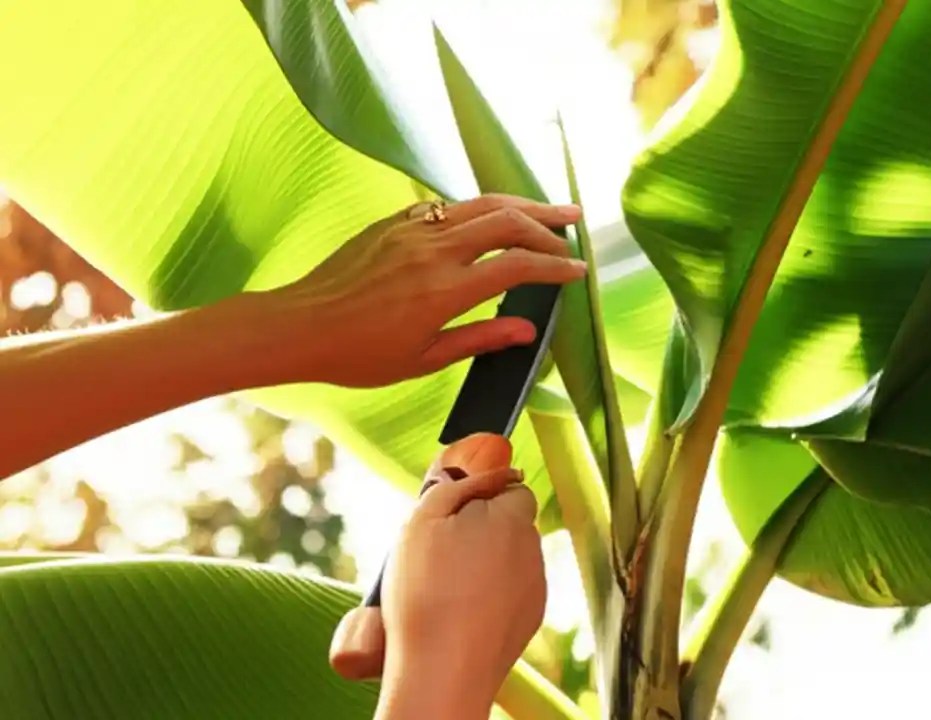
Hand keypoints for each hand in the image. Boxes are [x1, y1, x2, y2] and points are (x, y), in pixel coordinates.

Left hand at [267, 194, 584, 387]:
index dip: (554, 266)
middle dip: (547, 224)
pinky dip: (480, 207)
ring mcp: (411, 230)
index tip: (578, 272)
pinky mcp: (394, 223)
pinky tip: (495, 216)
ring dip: (521, 205)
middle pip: (506, 221)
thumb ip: (480, 338)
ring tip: (550, 211)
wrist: (299, 326)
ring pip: (480, 204)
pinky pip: (448, 206)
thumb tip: (528, 330)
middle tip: (575, 229)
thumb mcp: (424, 358)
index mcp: (443, 289)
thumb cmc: (358, 354)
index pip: (517, 266)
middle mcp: (432, 250)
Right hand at [376, 434, 546, 719]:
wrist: (443, 669)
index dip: (481, 495)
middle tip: (440, 550)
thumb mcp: (424, 520)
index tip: (453, 512)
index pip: (512, 486)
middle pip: (509, 523)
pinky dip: (489, 596)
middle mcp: (533, 549)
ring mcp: (535, 586)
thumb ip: (453, 486)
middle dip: (480, 529)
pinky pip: (509, 593)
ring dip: (484, 563)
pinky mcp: (529, 619)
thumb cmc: (427, 592)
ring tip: (444, 586)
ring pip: (509, 559)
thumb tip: (480, 470)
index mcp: (513, 517)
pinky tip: (459, 610)